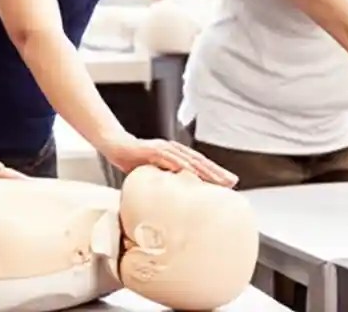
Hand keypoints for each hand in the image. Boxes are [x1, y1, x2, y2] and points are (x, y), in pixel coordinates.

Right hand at [100, 135, 237, 187]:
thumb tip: (171, 203)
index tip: (230, 185)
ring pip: (189, 159)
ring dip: (205, 170)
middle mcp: (173, 150)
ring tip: (218, 180)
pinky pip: (169, 158)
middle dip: (217, 172)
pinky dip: (181, 165)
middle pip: (200, 161)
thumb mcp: (151, 174)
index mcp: (175, 156)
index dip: (215, 174)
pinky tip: (192, 171)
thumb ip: (163, 183)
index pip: (199, 165)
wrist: (113, 144)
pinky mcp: (152, 150)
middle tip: (233, 183)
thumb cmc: (132, 160)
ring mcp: (164, 148)